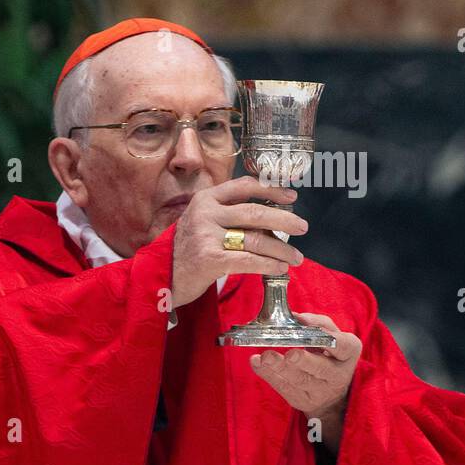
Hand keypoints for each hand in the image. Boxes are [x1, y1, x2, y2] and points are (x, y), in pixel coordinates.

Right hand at [171, 177, 307, 307]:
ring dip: (281, 250)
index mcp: (205, 199)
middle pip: (255, 213)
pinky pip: (249, 261)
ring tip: (295, 258)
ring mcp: (206, 236)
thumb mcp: (201, 222)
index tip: (291, 196)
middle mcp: (205, 214)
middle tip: (303, 227)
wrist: (161, 277)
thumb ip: (227, 213)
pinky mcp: (209, 260)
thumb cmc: (187, 251)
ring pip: (255, 239)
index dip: (271, 190)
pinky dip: (269, 265)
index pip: (244, 186)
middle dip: (284, 220)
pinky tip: (280, 269)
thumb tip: (271, 214)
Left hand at [249, 313, 361, 451]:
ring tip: (265, 357)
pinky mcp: (302, 400)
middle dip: (304, 360)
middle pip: (320, 368)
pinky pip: (284, 388)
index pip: (344, 346)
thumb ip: (318, 324)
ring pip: (300, 380)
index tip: (307, 327)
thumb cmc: (328, 355)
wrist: (329, 392)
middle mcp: (337, 375)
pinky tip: (257, 363)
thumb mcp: (332, 337)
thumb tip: (296, 316)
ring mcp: (320, 391)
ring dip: (280, 368)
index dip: (328, 338)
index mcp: (348, 354)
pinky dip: (268, 375)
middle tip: (290, 354)